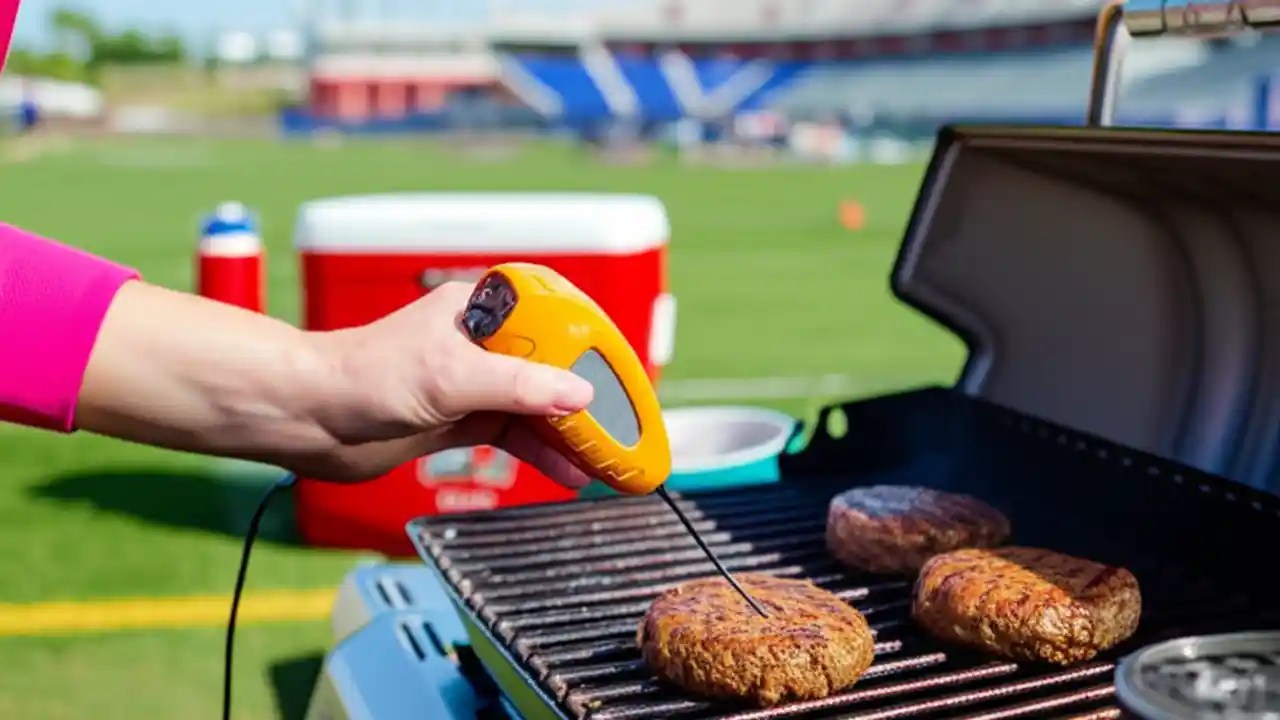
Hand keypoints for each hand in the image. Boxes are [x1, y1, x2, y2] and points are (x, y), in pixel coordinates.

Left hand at [308, 281, 596, 483]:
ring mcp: (471, 381)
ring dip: (569, 432)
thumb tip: (579, 395)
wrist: (309, 418)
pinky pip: (514, 434)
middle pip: (554, 365)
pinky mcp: (459, 418)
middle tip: (623, 428)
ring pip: (537, 405)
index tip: (623, 373)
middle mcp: (482, 341)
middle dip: (589, 398)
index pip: (557, 313)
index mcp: (482, 308)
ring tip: (605, 459)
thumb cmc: (365, 376)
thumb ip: (519, 386)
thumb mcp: (451, 377)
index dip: (594, 341)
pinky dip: (542, 452)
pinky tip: (567, 472)